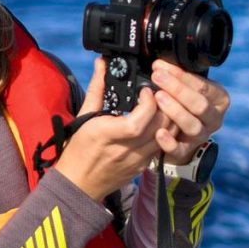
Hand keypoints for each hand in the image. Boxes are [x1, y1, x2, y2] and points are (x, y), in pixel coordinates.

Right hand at [56, 59, 230, 202]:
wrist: (79, 182)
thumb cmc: (78, 149)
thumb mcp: (83, 116)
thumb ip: (97, 89)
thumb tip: (102, 64)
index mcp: (108, 135)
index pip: (138, 121)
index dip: (148, 103)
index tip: (146, 91)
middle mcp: (126, 149)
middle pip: (159, 127)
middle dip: (165, 105)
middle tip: (160, 93)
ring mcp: (137, 160)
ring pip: (166, 136)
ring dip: (169, 117)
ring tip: (163, 104)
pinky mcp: (143, 166)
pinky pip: (162, 146)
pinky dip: (166, 131)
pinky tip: (160, 121)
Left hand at [147, 59, 229, 166]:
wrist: (184, 134)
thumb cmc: (186, 103)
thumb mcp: (188, 88)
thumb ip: (178, 77)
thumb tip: (159, 65)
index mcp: (218, 99)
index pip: (202, 86)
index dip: (181, 76)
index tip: (161, 67)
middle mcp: (214, 118)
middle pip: (200, 105)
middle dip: (177, 89)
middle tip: (157, 78)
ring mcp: (202, 136)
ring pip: (192, 125)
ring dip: (175, 111)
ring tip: (158, 98)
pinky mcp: (187, 151)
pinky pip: (180, 149)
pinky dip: (169, 142)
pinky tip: (159, 133)